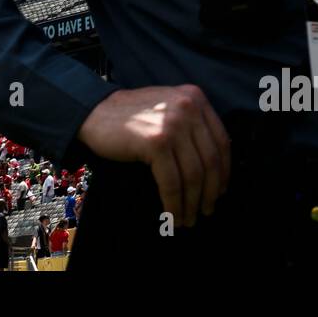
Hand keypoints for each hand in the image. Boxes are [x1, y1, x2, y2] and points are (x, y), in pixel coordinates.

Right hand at [76, 85, 230, 226]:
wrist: (93, 111)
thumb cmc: (130, 116)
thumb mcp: (168, 108)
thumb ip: (191, 124)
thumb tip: (215, 167)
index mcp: (195, 98)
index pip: (222, 141)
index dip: (224, 172)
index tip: (220, 191)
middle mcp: (188, 107)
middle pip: (211, 161)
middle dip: (211, 192)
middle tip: (206, 211)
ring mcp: (172, 124)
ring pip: (193, 175)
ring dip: (192, 203)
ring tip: (188, 219)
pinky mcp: (156, 143)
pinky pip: (172, 182)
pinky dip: (174, 203)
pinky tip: (172, 215)